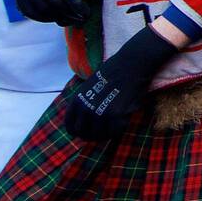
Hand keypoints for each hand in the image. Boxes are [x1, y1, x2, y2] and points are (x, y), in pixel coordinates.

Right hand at [15, 0, 98, 25]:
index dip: (77, 6)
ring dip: (58, 19)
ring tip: (69, 20)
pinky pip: (30, 12)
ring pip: (42, 9)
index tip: (86, 13)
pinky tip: (55, 19)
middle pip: (54, 3)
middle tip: (79, 20)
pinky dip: (44, 19)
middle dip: (69, 15)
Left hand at [65, 25, 177, 139]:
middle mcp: (86, 108)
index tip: (86, 132)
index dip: (77, 132)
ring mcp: (101, 112)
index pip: (70, 126)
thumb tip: (85, 116)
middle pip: (84, 134)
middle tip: (101, 134)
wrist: (131, 64)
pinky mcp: (117, 114)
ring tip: (113, 129)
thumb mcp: (90, 85)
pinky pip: (116, 130)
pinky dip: (119, 129)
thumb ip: (85, 101)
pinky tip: (123, 122)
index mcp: (78, 100)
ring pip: (100, 135)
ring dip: (106, 135)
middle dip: (92, 136)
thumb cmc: (113, 71)